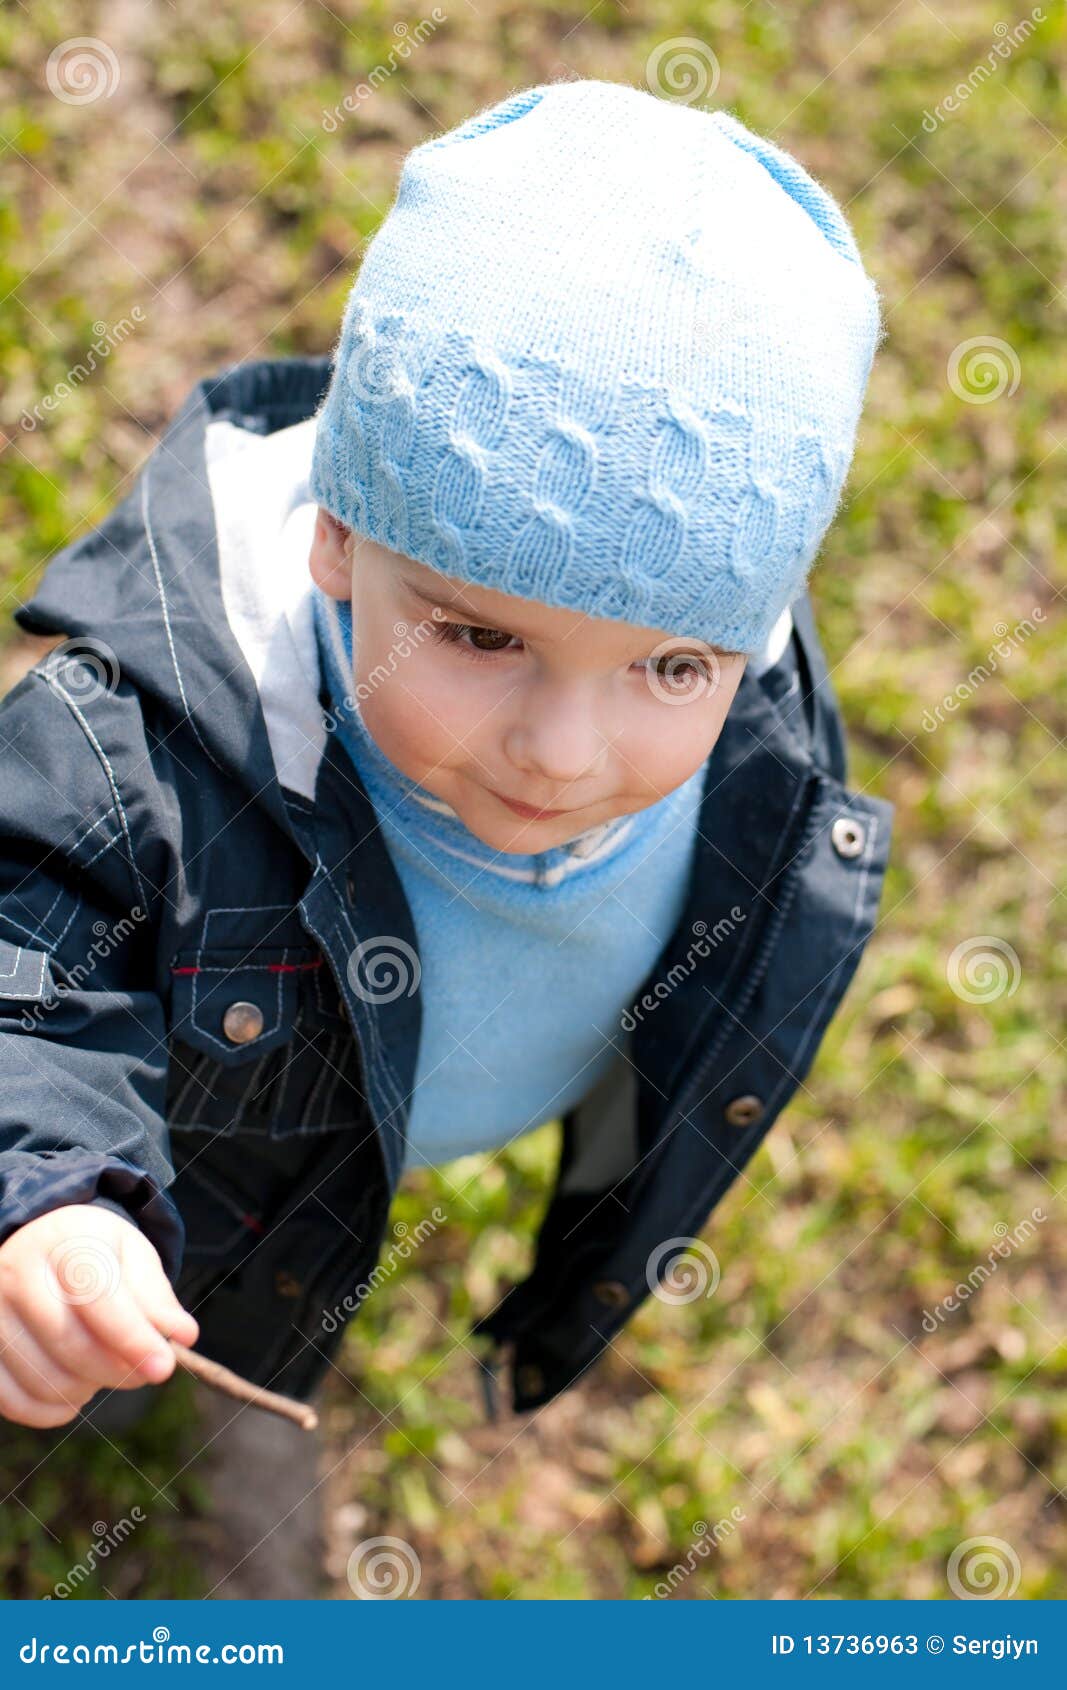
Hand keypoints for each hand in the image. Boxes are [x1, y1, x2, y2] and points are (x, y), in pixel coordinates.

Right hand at [0, 1203, 198, 1427]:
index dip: (133, 1337)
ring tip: (106, 1369)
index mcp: (62, 1242)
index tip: (164, 1366)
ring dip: (87, 1388)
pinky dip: (52, 1410)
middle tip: (146, 1373)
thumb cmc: (91, 1254)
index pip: (97, 1298)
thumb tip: (184, 1335)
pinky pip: (14, 1402)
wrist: (36, 1246)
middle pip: (70, 1344)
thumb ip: (156, 1296)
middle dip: (117, 1370)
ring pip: (44, 1378)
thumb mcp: (130, 1256)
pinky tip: (77, 1392)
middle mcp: (15, 1274)